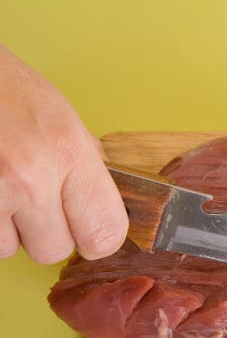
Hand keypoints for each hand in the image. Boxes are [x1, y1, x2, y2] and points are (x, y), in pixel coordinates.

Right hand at [0, 45, 127, 263]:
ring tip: (2, 188)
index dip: (97, 237)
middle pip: (54, 251)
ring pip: (10, 250)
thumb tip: (102, 201)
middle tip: (33, 201)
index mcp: (68, 153)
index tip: (87, 228)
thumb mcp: (60, 116)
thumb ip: (85, 162)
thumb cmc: (4, 87)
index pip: (105, 233)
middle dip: (45, 233)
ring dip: (7, 229)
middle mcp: (30, 179)